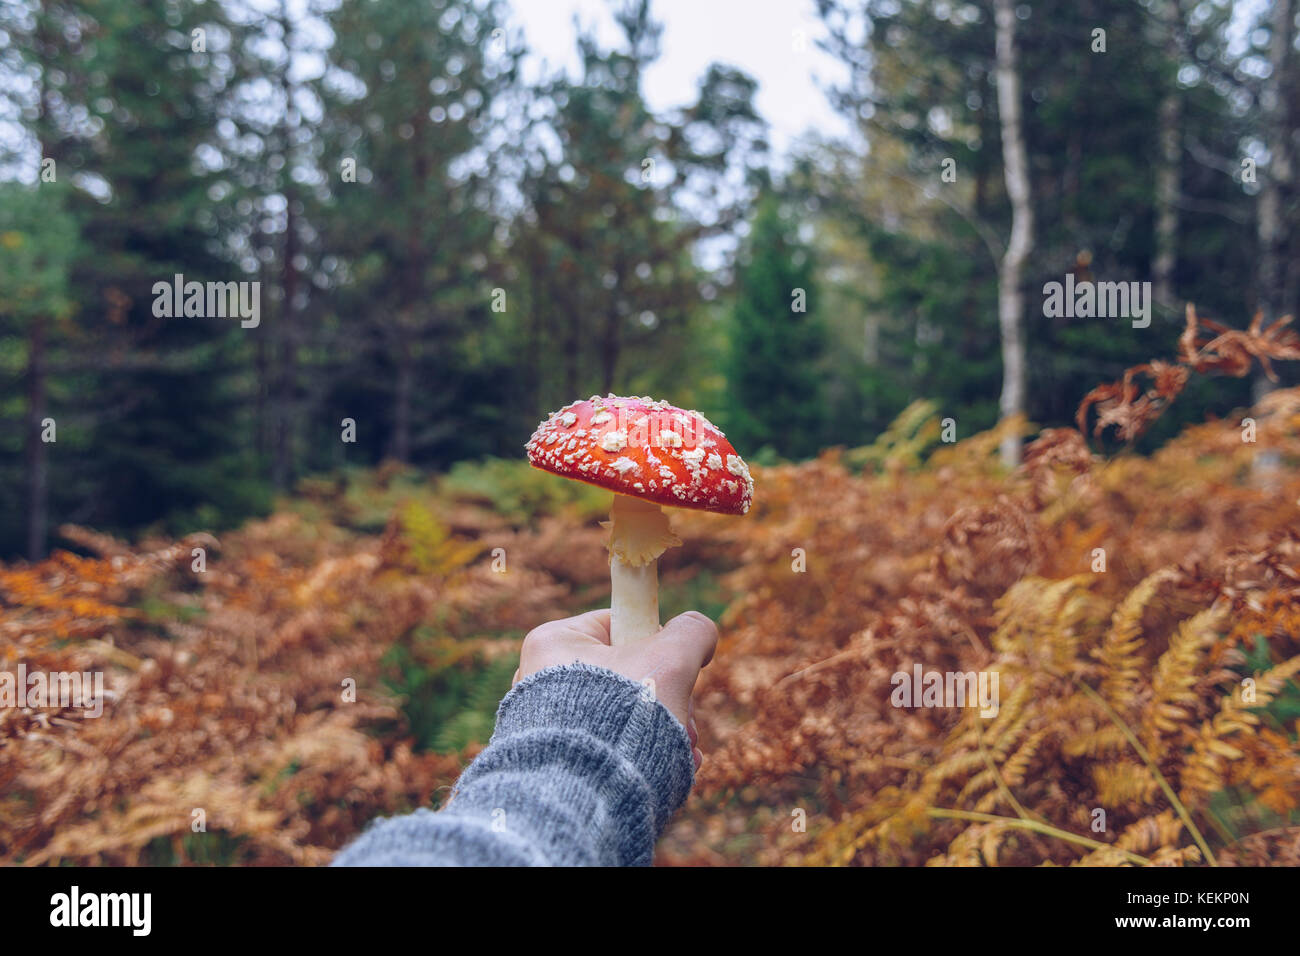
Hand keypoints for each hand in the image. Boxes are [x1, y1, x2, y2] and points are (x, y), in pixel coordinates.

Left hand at [514, 609, 717, 769]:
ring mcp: (545, 723)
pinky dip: (638, 753)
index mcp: (554, 643)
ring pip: (622, 713)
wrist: (582, 800)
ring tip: (679, 752)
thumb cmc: (618, 722)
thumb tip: (700, 632)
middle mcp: (539, 680)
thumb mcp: (669, 663)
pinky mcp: (555, 758)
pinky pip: (607, 743)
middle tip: (685, 722)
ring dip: (660, 729)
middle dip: (666, 700)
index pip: (619, 627)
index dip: (657, 646)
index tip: (675, 672)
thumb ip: (691, 634)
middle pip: (626, 673)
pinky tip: (662, 771)